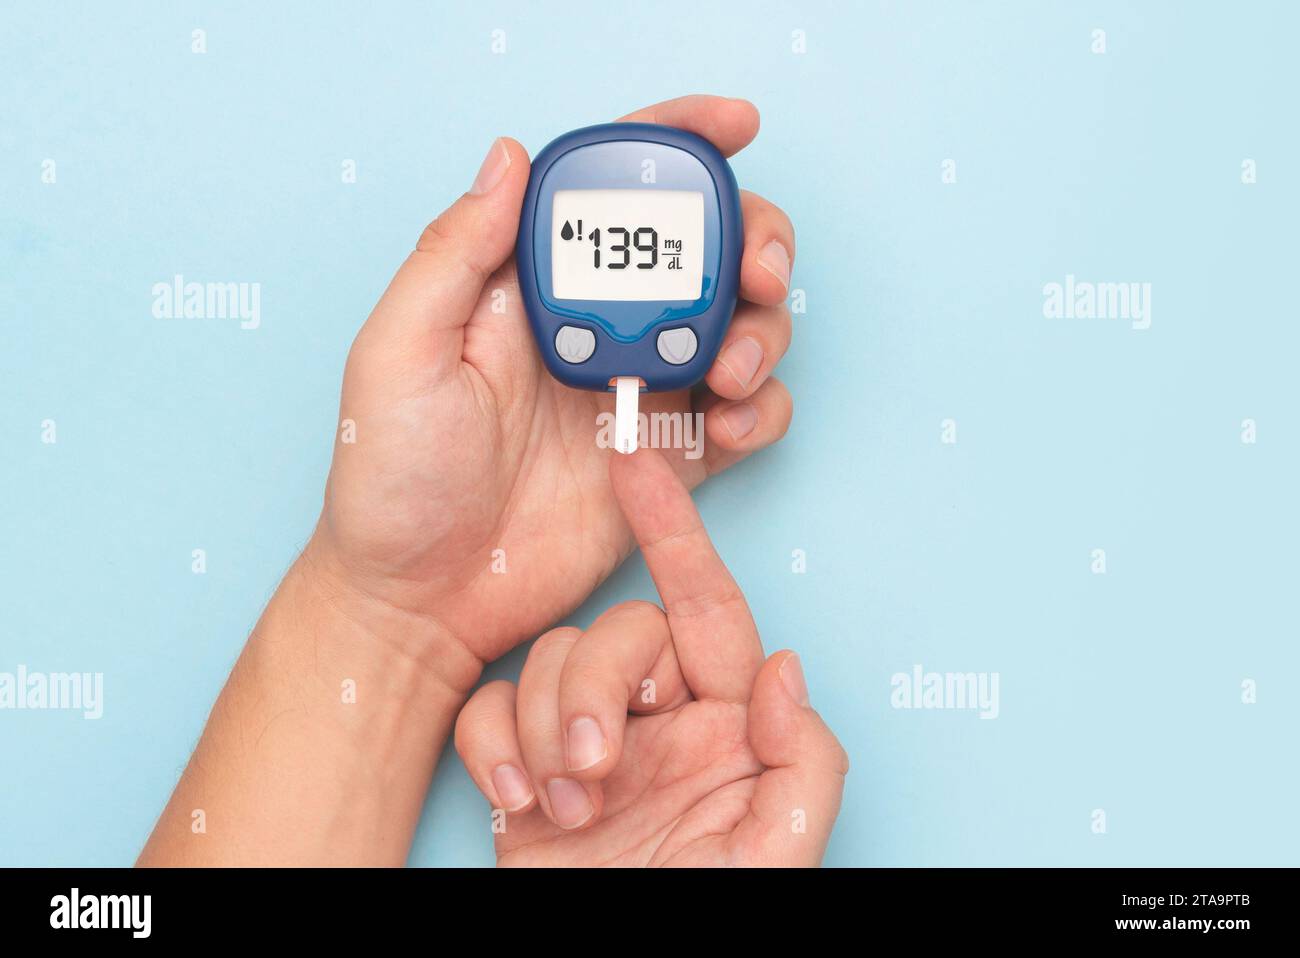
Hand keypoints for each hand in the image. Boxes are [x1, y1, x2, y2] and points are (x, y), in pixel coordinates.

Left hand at [310, 96, 796, 671]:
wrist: (419, 600)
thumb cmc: (391, 480)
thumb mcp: (399, 352)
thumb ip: (454, 253)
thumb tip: (510, 157)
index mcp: (532, 287)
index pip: (612, 193)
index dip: (677, 146)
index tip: (733, 126)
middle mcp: (596, 328)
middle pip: (702, 252)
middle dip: (753, 241)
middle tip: (760, 272)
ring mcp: (639, 392)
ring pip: (739, 327)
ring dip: (762, 331)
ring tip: (728, 370)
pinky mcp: (669, 460)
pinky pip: (744, 417)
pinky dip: (761, 410)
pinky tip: (731, 424)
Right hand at [453, 449, 847, 865]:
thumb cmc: (695, 920)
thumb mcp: (773, 856)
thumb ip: (801, 760)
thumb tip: (781, 666)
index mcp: (728, 725)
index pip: (707, 608)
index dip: (676, 533)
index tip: (638, 466)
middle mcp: (661, 721)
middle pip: (616, 633)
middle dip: (595, 686)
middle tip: (593, 766)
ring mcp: (589, 742)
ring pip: (549, 661)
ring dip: (547, 726)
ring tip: (562, 804)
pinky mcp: (525, 767)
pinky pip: (491, 708)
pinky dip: (494, 745)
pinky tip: (514, 800)